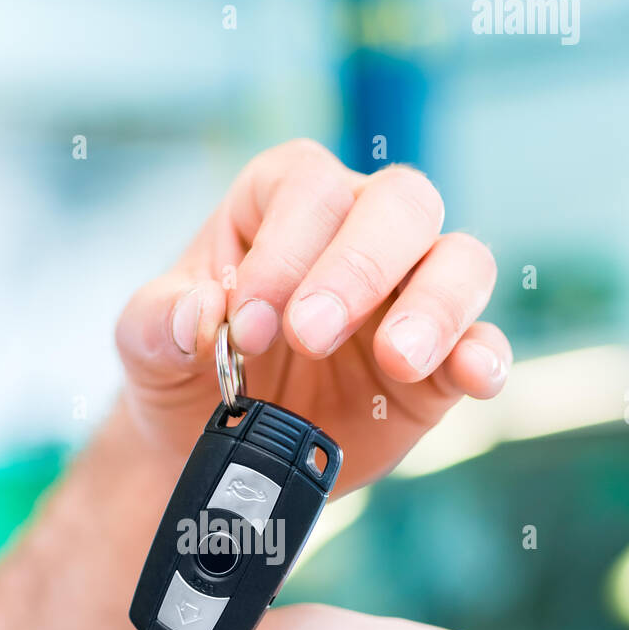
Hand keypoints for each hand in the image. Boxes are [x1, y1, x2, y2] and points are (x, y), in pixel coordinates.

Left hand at [117, 140, 510, 491]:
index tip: (247, 324)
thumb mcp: (145, 343)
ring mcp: (407, 295)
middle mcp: (357, 230)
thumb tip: (199, 315)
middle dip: (358, 267)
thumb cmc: (183, 366)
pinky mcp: (437, 364)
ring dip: (434, 306)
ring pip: (459, 261)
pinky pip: (480, 344)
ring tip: (395, 360)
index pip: (307, 189)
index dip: (283, 250)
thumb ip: (159, 321)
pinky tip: (473, 379)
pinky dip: (483, 357)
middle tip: (308, 336)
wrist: (210, 440)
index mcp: (282, 202)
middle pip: (399, 204)